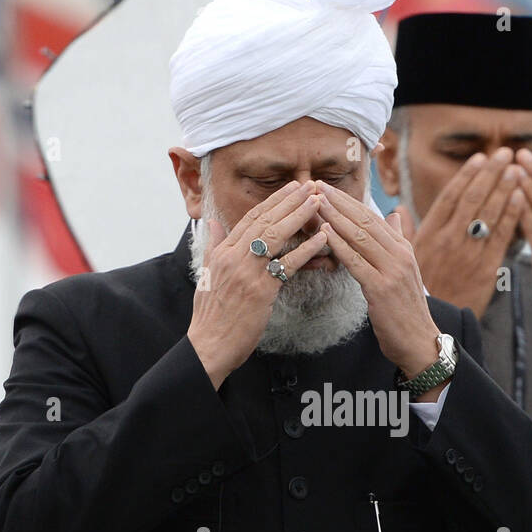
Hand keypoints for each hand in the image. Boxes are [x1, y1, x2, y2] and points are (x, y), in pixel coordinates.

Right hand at [187, 180, 328, 387]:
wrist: (209, 345)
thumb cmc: (210, 315)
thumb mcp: (207, 274)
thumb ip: (213, 246)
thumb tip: (213, 223)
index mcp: (222, 252)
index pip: (250, 218)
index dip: (273, 201)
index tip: (291, 188)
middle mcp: (233, 257)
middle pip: (265, 221)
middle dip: (290, 201)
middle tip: (311, 186)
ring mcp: (247, 272)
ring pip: (276, 236)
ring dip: (300, 216)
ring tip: (319, 202)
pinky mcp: (261, 291)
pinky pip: (288, 264)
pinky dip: (307, 249)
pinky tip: (324, 238)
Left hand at [313, 180, 443, 390]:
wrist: (419, 341)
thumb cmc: (407, 309)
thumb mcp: (406, 270)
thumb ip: (397, 240)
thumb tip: (394, 214)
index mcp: (403, 248)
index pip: (372, 217)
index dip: (349, 201)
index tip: (328, 188)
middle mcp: (400, 255)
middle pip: (365, 222)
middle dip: (339, 202)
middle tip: (316, 186)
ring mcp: (392, 271)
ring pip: (360, 237)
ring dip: (335, 218)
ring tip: (315, 202)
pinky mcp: (381, 289)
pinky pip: (356, 262)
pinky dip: (339, 245)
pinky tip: (325, 233)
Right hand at [401, 147, 525, 317]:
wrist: (427, 331)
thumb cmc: (414, 296)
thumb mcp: (404, 262)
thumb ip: (405, 234)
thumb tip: (399, 211)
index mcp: (427, 236)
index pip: (449, 197)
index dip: (466, 175)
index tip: (479, 157)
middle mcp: (447, 240)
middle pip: (471, 198)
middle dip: (489, 173)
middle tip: (504, 152)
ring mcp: (466, 254)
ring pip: (487, 213)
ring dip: (503, 187)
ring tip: (517, 166)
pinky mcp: (484, 269)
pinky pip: (499, 236)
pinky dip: (511, 213)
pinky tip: (521, 196)